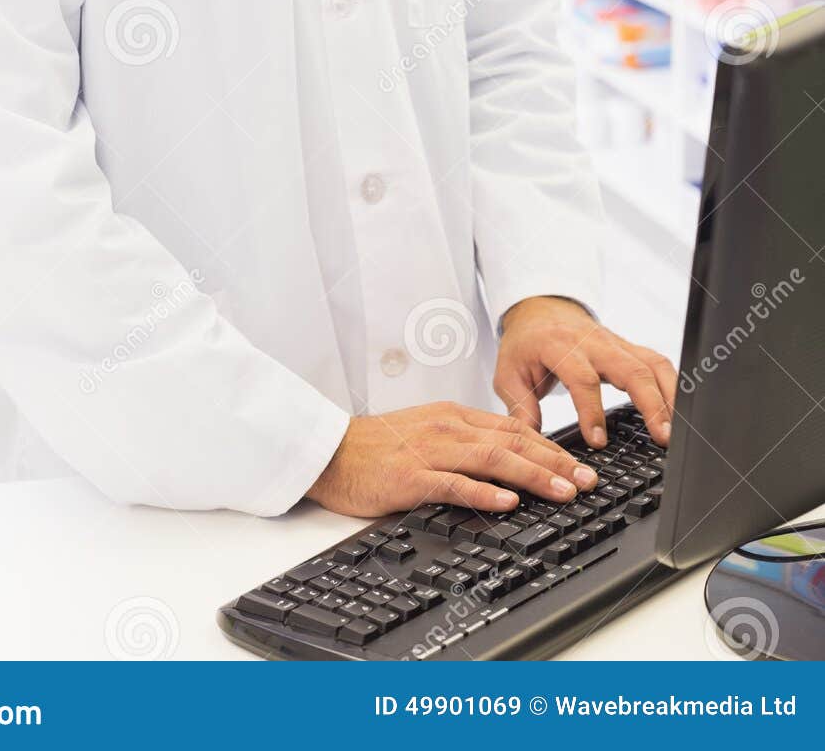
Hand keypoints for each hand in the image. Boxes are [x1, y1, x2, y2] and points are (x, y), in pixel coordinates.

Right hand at [304, 401, 598, 519]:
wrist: (331, 451)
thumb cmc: (378, 447)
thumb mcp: (427, 432)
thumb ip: (464, 442)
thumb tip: (506, 462)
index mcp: (453, 416)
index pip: (514, 429)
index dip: (551, 447)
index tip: (578, 465)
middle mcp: (447, 428)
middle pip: (513, 442)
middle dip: (555, 462)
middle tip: (587, 481)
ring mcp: (430, 451)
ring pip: (492, 460)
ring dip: (533, 476)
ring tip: (563, 491)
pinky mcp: (410, 476)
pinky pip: (454, 484)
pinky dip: (484, 493)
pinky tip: (508, 502)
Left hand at [494, 296, 676, 447]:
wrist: (540, 308)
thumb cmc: (525, 343)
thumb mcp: (508, 373)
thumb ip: (520, 408)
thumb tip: (529, 444)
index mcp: (560, 347)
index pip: (582, 379)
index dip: (591, 411)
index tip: (598, 442)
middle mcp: (594, 343)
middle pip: (630, 369)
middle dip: (650, 404)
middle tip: (661, 437)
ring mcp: (615, 343)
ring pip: (652, 364)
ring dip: (668, 396)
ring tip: (674, 431)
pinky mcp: (629, 348)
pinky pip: (657, 363)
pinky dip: (672, 385)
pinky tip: (678, 410)